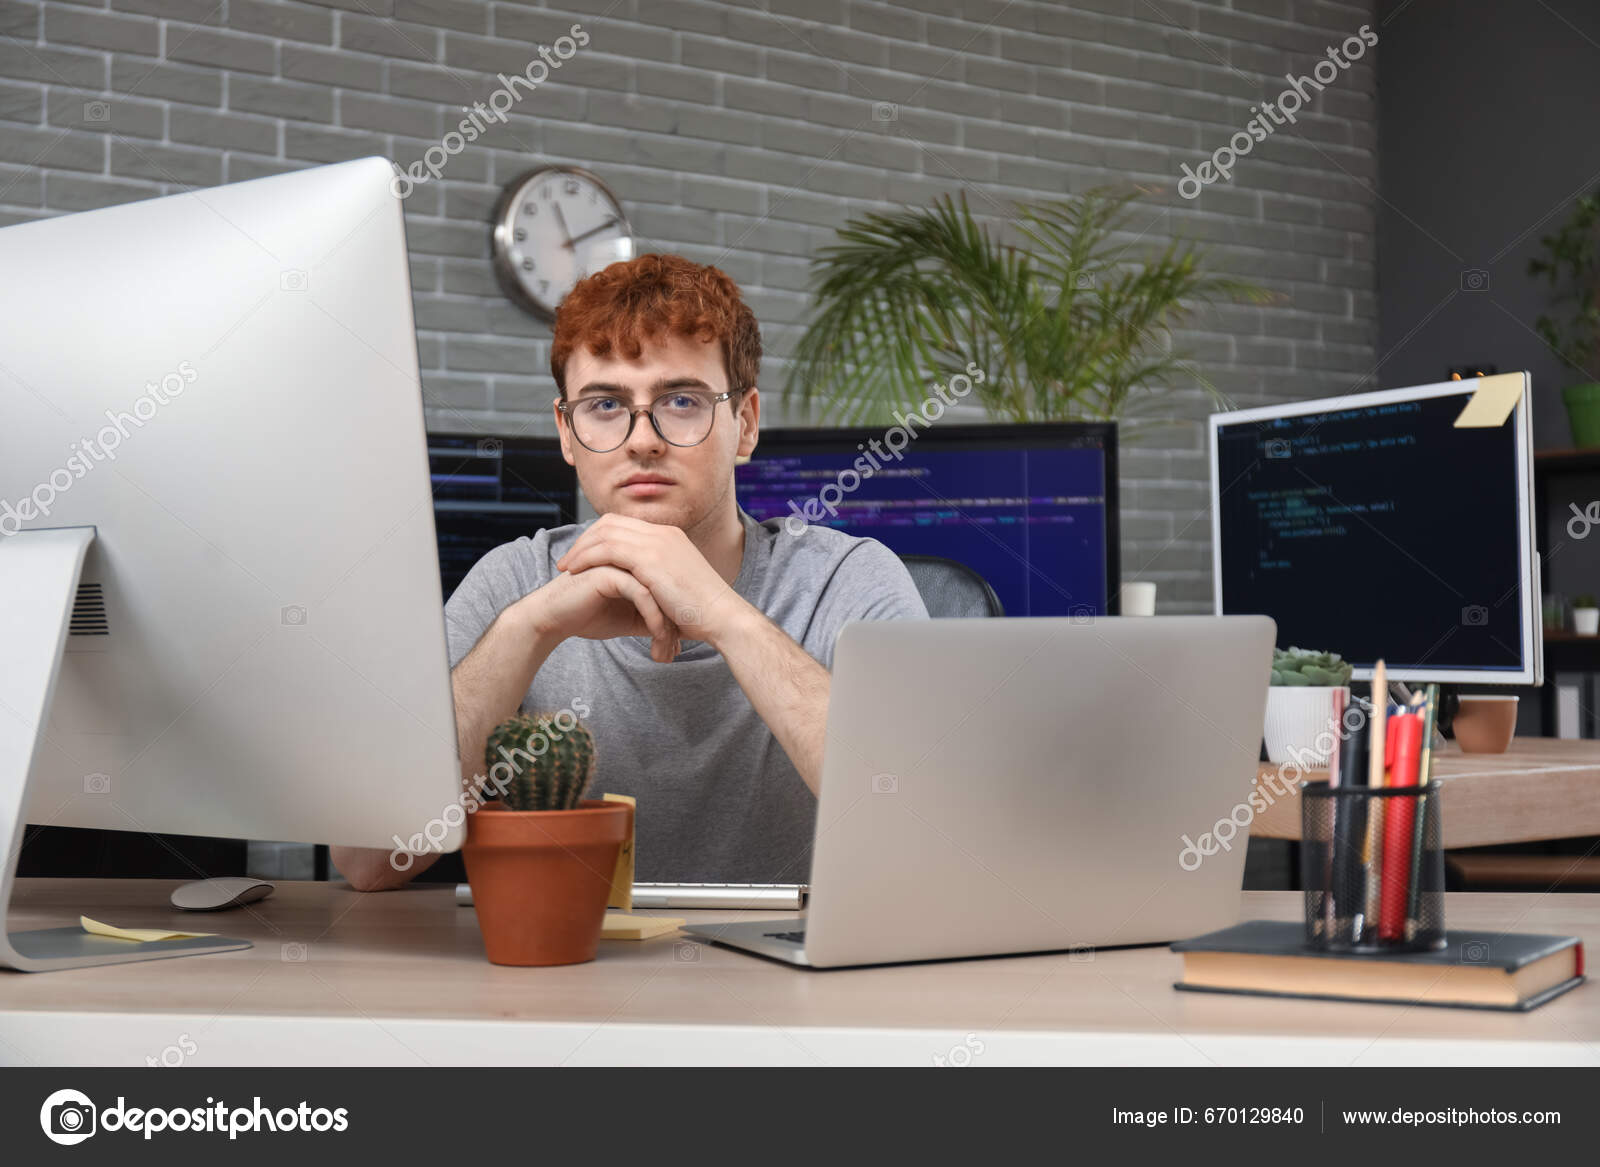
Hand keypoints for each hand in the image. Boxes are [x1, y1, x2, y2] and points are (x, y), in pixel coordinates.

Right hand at [521, 563, 680, 661]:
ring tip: (666, 651)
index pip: (669, 589)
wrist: (553, 618)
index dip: (676, 618)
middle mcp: (632, 560)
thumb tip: (678, 632)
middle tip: (675, 653)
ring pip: (659, 592)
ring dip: (666, 624)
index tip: (677, 647)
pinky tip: (655, 638)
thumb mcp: (629, 619)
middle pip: (668, 590)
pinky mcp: (611, 572)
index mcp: (638, 565)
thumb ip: (651, 617)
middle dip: (675, 624)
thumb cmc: (587, 615)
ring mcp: (622, 563)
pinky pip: (642, 595)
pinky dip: (654, 619)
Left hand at [554, 514, 744, 645]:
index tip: (584, 556)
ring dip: (581, 549)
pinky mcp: (650, 559)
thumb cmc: (702, 612)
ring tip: (565, 567)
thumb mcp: (678, 585)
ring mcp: (657, 543)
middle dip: (585, 539)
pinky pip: (607, 549)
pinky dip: (587, 558)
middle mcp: (663, 533)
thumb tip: (643, 587)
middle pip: (611, 523)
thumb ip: (659, 577)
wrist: (722, 617)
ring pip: (605, 533)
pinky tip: (575, 572)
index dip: (600, 537)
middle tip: (568, 560)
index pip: (624, 524)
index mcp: (670, 536)